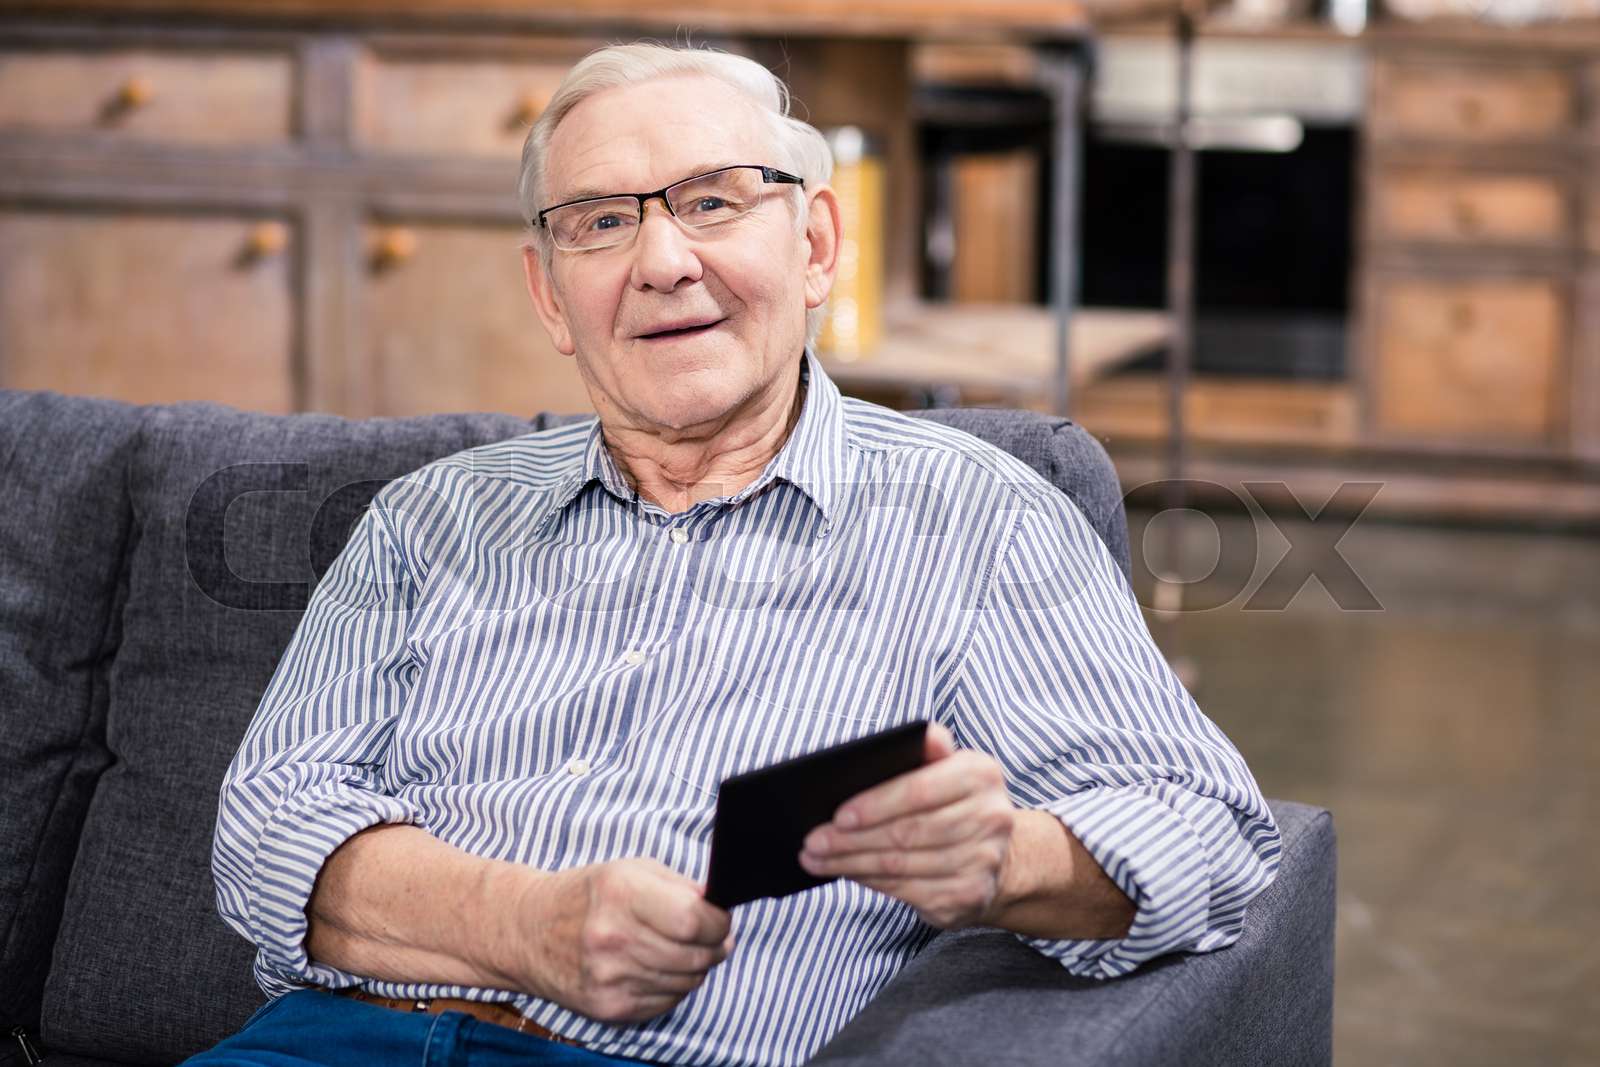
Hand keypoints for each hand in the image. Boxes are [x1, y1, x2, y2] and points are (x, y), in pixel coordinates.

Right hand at [498, 858, 733, 1022]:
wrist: (528, 931)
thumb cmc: (588, 894)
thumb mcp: (631, 870)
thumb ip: (680, 886)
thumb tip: (719, 908)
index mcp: (621, 894)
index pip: (694, 921)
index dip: (719, 922)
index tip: (719, 918)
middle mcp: (613, 938)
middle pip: (696, 955)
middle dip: (715, 945)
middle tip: (711, 935)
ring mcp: (609, 978)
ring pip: (687, 982)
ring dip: (696, 966)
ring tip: (680, 948)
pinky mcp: (609, 1007)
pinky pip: (667, 1001)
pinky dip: (673, 985)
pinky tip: (657, 967)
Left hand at [798, 721, 1016, 929]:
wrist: (998, 855)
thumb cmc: (953, 801)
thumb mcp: (946, 766)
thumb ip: (926, 748)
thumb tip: (910, 737)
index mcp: (980, 774)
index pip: (920, 790)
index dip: (876, 805)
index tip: (838, 815)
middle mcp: (989, 818)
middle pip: (906, 833)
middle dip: (852, 840)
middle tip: (812, 842)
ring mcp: (982, 862)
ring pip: (902, 865)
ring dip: (851, 864)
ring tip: (817, 858)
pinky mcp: (968, 896)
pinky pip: (907, 891)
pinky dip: (871, 882)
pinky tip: (847, 873)